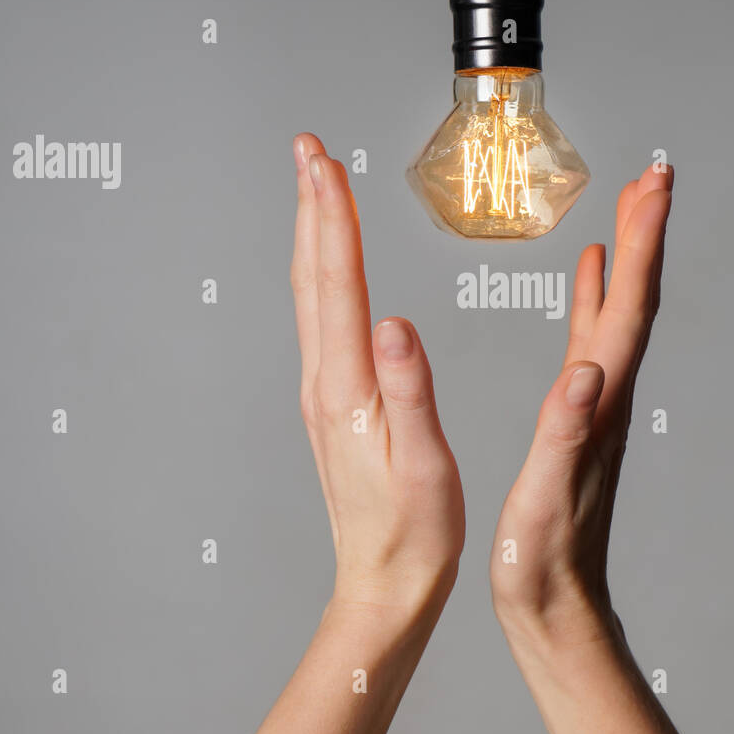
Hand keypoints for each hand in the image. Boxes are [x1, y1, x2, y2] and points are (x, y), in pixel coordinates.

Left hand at [229, 133, 463, 733]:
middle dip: (313, 206)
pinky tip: (330, 264)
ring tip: (318, 187)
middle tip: (309, 149)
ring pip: (312, 294)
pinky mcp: (334, 404)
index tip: (326, 161)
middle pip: (313, 276)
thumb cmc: (413, 532)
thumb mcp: (424, 466)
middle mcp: (325, 384)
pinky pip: (321, 318)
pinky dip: (324, 272)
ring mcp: (324, 393)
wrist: (384, 584)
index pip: (338, 283)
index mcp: (348, 390)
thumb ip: (409, 392)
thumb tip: (394, 322)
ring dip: (314, 233)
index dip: (333, 216)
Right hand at [489, 161, 703, 733]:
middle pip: (634, 300)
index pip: (629, 311)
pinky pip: (590, 338)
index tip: (654, 185)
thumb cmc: (545, 561)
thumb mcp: (547, 500)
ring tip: (625, 208)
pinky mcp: (578, 417)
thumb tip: (585, 369)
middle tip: (651, 176)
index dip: (642, 245)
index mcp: (599, 407)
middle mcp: (607, 396)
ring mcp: (595, 404)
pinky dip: (592, 298)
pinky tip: (585, 278)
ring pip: (616, 313)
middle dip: (644, 234)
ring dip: (624, 257)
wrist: (558, 607)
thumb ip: (564, 435)